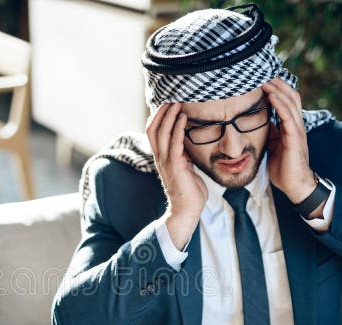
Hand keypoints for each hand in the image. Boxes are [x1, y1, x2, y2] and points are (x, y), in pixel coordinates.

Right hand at [145, 102, 207, 243]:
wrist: (187, 211)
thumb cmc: (189, 190)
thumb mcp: (185, 167)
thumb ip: (183, 154)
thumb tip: (187, 140)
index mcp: (161, 158)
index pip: (153, 132)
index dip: (157, 116)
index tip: (166, 103)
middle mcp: (160, 158)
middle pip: (153, 129)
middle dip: (161, 112)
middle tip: (171, 97)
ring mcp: (166, 163)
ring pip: (162, 134)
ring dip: (169, 116)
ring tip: (177, 102)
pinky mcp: (176, 167)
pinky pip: (175, 144)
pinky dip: (178, 129)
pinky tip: (183, 118)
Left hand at [261, 78, 317, 204]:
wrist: (294, 185)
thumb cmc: (283, 166)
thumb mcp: (273, 144)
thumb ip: (270, 130)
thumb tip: (259, 118)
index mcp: (291, 125)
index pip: (287, 99)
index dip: (277, 87)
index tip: (262, 77)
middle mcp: (296, 124)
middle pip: (291, 95)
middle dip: (277, 83)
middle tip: (262, 72)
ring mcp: (297, 130)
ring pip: (290, 102)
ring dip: (277, 89)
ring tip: (265, 79)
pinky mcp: (295, 139)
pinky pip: (288, 117)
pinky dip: (280, 104)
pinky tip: (271, 96)